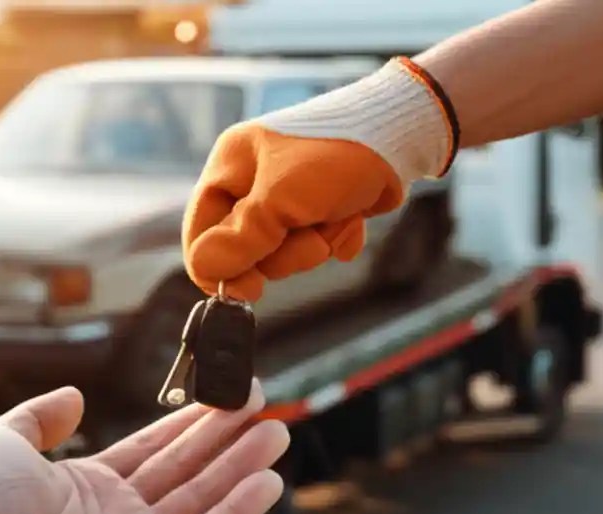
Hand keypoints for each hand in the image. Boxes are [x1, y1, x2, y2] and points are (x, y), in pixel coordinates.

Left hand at [0, 382, 287, 513]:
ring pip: (202, 495)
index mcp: (84, 485)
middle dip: (225, 434)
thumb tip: (75, 396)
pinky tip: (270, 482)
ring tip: (278, 431)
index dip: (188, 420)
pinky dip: (239, 509)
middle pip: (185, 466)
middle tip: (260, 400)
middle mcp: (117, 513)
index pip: (151, 446)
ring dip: (241, 464)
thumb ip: (39, 416)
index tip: (221, 393)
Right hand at [183, 57, 456, 301]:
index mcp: (230, 166)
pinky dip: (335, 238)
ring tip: (336, 217)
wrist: (401, 134)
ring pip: (283, 252)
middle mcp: (253, 180)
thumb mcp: (282, 198)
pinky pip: (314, 243)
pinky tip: (351, 219)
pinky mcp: (319, 207)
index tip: (248, 291)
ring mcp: (288, 194)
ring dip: (314, 244)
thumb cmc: (336, 155)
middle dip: (285, 250)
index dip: (218, 266)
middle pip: (246, 249)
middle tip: (311, 236)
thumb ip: (242, 238)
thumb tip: (206, 271)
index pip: (201, 232)